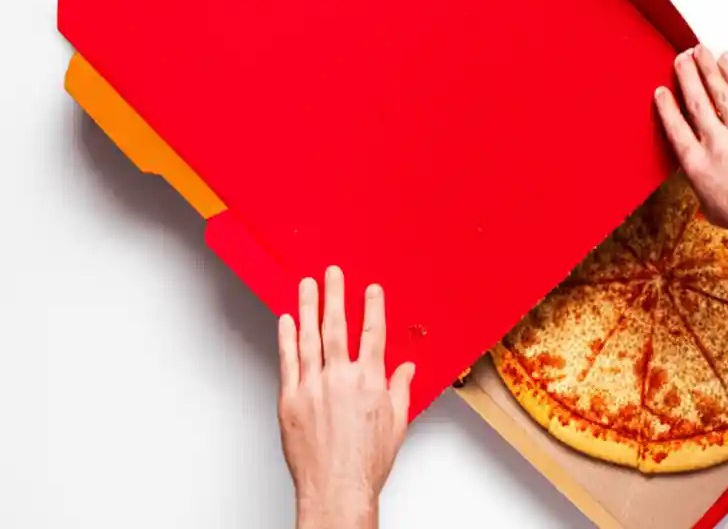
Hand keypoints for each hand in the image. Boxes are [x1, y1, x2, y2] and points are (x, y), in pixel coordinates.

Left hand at [277, 266, 415, 528]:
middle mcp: (341, 379)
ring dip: (308, 307)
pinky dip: (286, 338)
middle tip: (332, 273)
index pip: (373, 333)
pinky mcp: (290, 401)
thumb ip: (399, 389)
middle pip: (338, 327)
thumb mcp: (396, 423)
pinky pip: (287, 361)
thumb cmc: (366, 463)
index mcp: (370, 381)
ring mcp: (313, 387)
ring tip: (306, 286)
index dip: (372, 307)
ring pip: (310, 338)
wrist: (337, 488)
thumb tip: (406, 369)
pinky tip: (286, 321)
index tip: (370, 289)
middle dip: (335, 295)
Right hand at [653, 46, 727, 260]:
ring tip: (700, 51)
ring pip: (720, 91)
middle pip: (696, 101)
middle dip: (686, 76)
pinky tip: (727, 61)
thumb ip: (700, 177)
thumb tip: (699, 162)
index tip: (661, 91)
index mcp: (697, 166)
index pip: (675, 127)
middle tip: (680, 58)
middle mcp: (716, 144)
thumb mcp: (709, 205)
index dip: (666, 106)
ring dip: (708, 68)